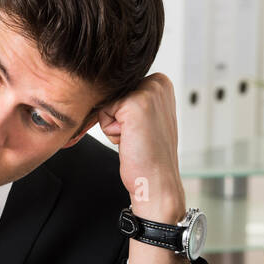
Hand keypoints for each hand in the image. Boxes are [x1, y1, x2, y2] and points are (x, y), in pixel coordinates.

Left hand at [96, 72, 184, 222]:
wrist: (156, 180)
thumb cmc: (148, 155)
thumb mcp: (144, 118)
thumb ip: (130, 100)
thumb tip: (102, 90)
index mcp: (161, 83)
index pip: (121, 89)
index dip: (122, 113)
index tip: (140, 129)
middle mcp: (157, 83)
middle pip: (112, 93)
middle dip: (117, 118)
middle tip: (137, 136)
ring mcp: (148, 91)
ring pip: (107, 103)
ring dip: (114, 125)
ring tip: (134, 138)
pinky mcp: (134, 104)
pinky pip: (103, 113)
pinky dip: (111, 132)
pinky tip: (130, 140)